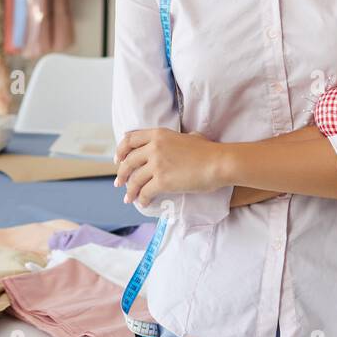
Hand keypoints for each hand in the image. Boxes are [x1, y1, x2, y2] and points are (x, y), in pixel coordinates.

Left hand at [113, 128, 227, 207]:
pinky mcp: (162, 181)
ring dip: (129, 190)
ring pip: (134, 179)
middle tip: (119, 182)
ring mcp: (157, 164)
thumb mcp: (190, 136)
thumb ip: (179, 138)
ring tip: (128, 198)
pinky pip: (145, 192)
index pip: (130, 139)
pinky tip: (142, 202)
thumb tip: (185, 138)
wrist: (218, 163)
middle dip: (122, 174)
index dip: (121, 150)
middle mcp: (153, 147)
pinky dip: (141, 199)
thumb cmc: (209, 151)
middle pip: (128, 161)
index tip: (118, 160)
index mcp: (158, 134)